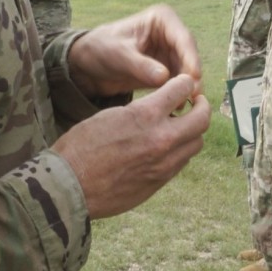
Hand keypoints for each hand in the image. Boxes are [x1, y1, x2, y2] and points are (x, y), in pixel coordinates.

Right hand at [53, 74, 209, 217]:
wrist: (69, 186)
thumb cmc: (81, 146)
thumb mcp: (110, 115)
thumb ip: (141, 111)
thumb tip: (162, 109)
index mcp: (146, 115)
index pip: (183, 89)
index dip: (185, 84)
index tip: (184, 86)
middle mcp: (162, 139)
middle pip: (202, 119)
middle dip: (201, 107)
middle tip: (195, 104)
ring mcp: (164, 164)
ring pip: (196, 143)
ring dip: (191, 132)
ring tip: (178, 128)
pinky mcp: (160, 182)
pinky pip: (182, 162)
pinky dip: (180, 151)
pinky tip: (165, 148)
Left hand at [67, 5, 202, 98]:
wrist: (88, 65)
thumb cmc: (100, 49)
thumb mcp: (118, 55)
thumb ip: (140, 65)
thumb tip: (164, 77)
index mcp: (162, 19)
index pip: (183, 38)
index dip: (191, 58)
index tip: (194, 77)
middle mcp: (171, 34)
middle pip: (190, 56)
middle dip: (192, 76)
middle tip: (193, 96)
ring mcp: (170, 53)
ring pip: (188, 71)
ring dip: (188, 87)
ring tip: (185, 104)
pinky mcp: (167, 70)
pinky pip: (178, 82)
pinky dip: (179, 93)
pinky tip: (177, 108)